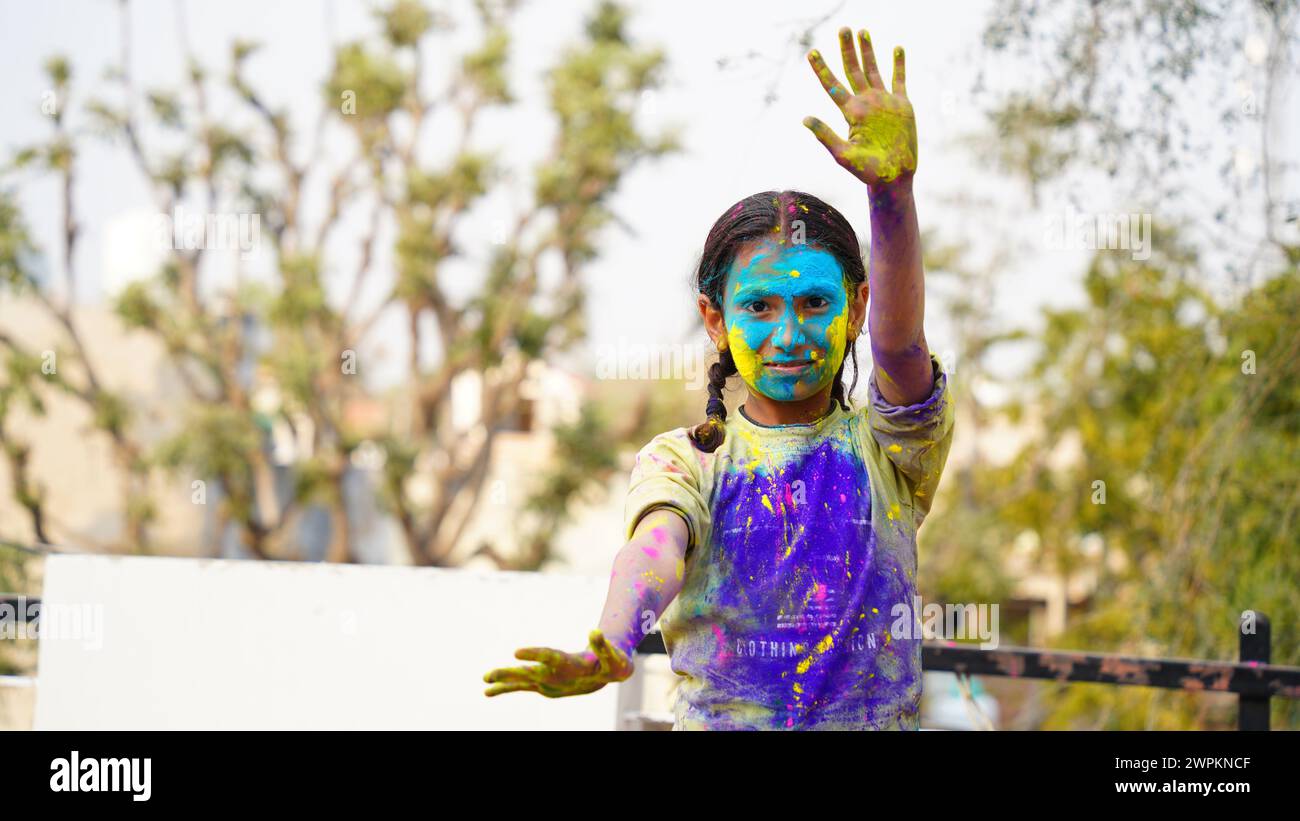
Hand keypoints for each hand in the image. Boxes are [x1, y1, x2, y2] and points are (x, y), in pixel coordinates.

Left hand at [482, 629, 633, 697]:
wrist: (607, 680)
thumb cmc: (612, 663)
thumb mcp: (614, 655)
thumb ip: (604, 645)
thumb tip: (596, 631)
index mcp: (572, 667)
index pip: (551, 658)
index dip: (535, 654)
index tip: (515, 652)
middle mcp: (558, 679)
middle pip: (531, 674)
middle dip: (509, 675)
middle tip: (488, 675)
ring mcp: (550, 685)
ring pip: (523, 683)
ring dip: (503, 683)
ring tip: (484, 682)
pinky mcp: (544, 686)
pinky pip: (522, 687)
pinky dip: (506, 688)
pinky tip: (488, 691)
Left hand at [803, 27, 916, 187]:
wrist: (893, 177)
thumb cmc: (866, 171)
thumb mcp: (843, 154)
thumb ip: (825, 135)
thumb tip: (805, 119)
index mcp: (851, 113)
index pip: (833, 85)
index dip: (822, 68)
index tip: (812, 52)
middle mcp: (865, 103)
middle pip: (853, 71)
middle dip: (847, 50)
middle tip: (843, 29)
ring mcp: (883, 102)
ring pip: (873, 70)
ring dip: (868, 51)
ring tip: (862, 31)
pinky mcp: (902, 106)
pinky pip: (899, 80)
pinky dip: (899, 64)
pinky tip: (896, 49)